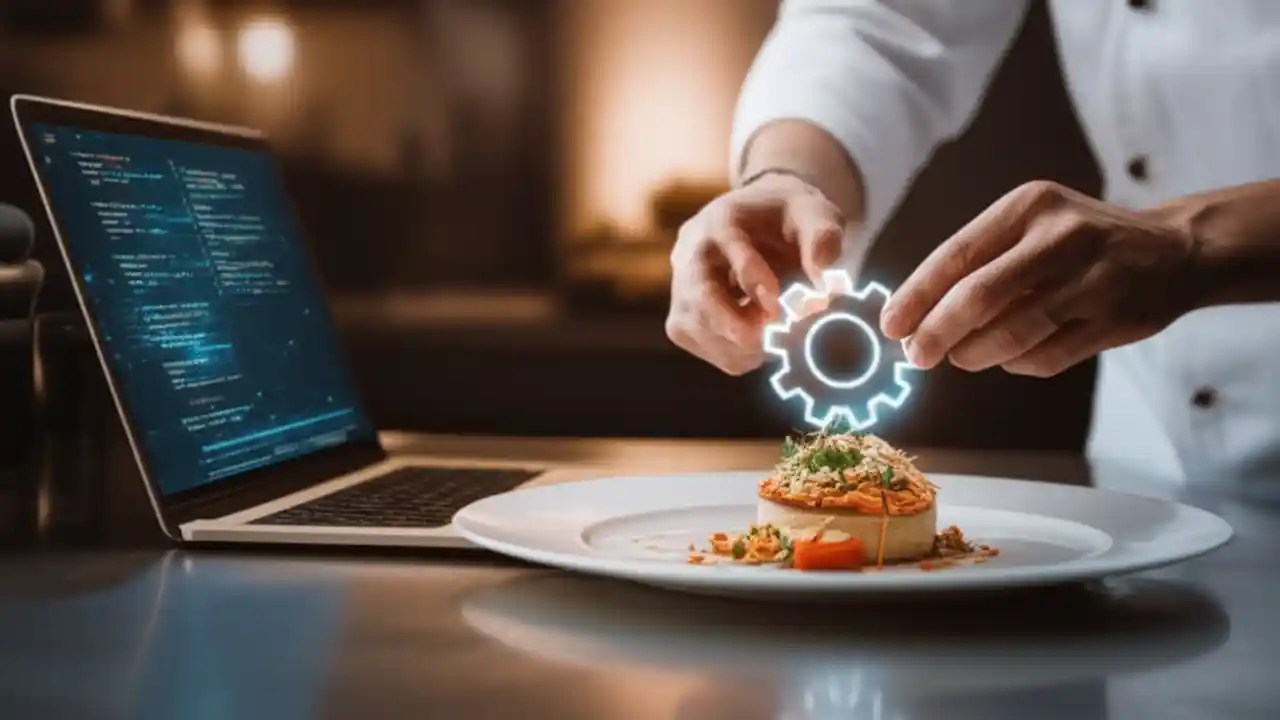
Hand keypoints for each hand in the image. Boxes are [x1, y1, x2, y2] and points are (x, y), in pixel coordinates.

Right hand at [666, 172, 844, 374]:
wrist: (765, 224)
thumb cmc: (791, 219)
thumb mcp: (815, 212)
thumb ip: (823, 237)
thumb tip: (826, 278)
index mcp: (722, 219)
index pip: (727, 248)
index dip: (754, 280)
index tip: (781, 305)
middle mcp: (690, 251)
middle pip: (697, 296)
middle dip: (736, 325)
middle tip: (775, 336)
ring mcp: (680, 285)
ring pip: (692, 327)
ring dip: (736, 345)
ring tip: (773, 337)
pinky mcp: (682, 315)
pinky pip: (698, 344)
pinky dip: (732, 354)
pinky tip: (758, 344)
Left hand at [880, 180, 1199, 376]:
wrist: (1172, 252)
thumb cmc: (1078, 241)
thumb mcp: (1031, 225)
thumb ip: (978, 261)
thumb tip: (914, 313)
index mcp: (1030, 206)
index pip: (957, 254)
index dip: (917, 295)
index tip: (890, 325)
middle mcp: (1062, 237)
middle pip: (980, 297)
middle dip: (937, 332)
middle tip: (914, 356)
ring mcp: (1093, 280)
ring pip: (1012, 334)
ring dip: (972, 354)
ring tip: (957, 356)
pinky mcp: (1114, 322)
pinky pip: (1045, 357)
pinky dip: (1015, 363)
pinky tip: (1008, 356)